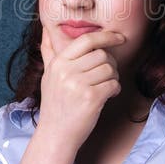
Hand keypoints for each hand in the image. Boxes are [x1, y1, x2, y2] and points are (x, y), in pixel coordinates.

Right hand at [38, 27, 125, 150]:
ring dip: (113, 77)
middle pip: (102, 55)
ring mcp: (78, 85)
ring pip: (110, 69)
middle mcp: (67, 71)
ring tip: (105, 87)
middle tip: (106, 75)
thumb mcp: (48, 75)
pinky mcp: (91, 98)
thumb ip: (48, 51)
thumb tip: (46, 29)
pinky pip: (113, 84)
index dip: (106, 36)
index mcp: (58, 63)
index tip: (118, 37)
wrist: (56, 134)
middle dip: (110, 64)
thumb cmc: (55, 104)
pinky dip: (115, 89)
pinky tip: (107, 96)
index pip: (86, 40)